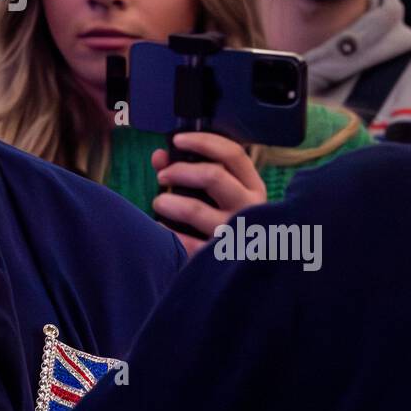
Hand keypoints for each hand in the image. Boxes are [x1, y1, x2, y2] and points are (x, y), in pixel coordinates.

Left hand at [150, 131, 266, 256]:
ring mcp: (236, 234)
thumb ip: (187, 170)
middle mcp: (250, 208)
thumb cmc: (223, 220)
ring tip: (158, 203)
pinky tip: (161, 228)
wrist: (245, 269)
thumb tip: (159, 156)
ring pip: (194, 209)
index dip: (203, 142)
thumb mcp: (216, 194)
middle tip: (162, 176)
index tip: (177, 140)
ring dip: (167, 202)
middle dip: (179, 171)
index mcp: (253, 187)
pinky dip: (167, 231)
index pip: (232, 154)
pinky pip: (185, 241)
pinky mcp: (219, 258)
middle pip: (213, 175)